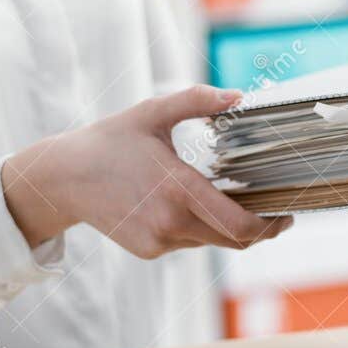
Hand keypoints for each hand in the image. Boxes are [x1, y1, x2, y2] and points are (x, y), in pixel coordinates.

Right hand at [2, 85, 289, 258]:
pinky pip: (187, 242)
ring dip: (225, 226)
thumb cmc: (109, 141)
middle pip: (234, 241)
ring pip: (211, 242)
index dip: (271, 226)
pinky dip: (197, 228)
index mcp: (178, 190)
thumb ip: (196, 100)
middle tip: (274, 213)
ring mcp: (158, 242)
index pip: (240, 226)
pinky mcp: (148, 251)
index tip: (287, 215)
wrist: (61, 179)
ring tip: (231, 199)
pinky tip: (186, 204)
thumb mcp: (152, 112)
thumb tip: (238, 96)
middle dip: (259, 229)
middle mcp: (171, 223)